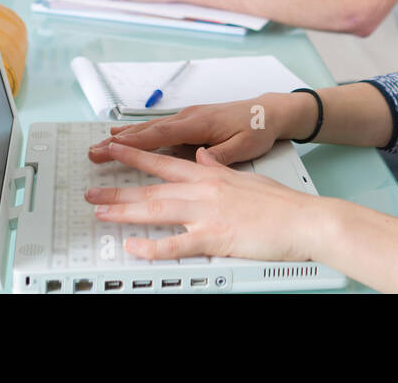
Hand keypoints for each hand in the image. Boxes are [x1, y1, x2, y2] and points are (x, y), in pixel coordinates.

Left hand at [86, 141, 327, 261]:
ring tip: (101, 213)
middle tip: (92, 192)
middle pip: (152, 187)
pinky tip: (135, 248)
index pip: (165, 161)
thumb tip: (203, 156)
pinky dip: (153, 247)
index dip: (136, 156)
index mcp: (211, 174)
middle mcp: (205, 189)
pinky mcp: (216, 236)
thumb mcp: (247, 176)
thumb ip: (221, 166)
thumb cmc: (281, 203)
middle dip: (118, 189)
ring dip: (125, 212)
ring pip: (157, 210)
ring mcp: (208, 212)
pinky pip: (177, 244)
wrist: (305, 219)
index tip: (113, 149)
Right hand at [88, 94, 292, 165]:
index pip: (161, 134)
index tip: (113, 149)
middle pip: (147, 131)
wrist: (269, 112)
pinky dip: (136, 132)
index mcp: (199, 124)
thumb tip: (202, 163)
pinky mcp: (188, 121)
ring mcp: (187, 117)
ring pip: (148, 128)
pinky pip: (157, 128)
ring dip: (123, 137)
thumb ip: (221, 155)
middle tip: (94, 152)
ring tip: (99, 145)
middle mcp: (188, 117)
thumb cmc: (257, 128)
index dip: (136, 143)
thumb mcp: (245, 146)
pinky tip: (122, 134)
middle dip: (118, 142)